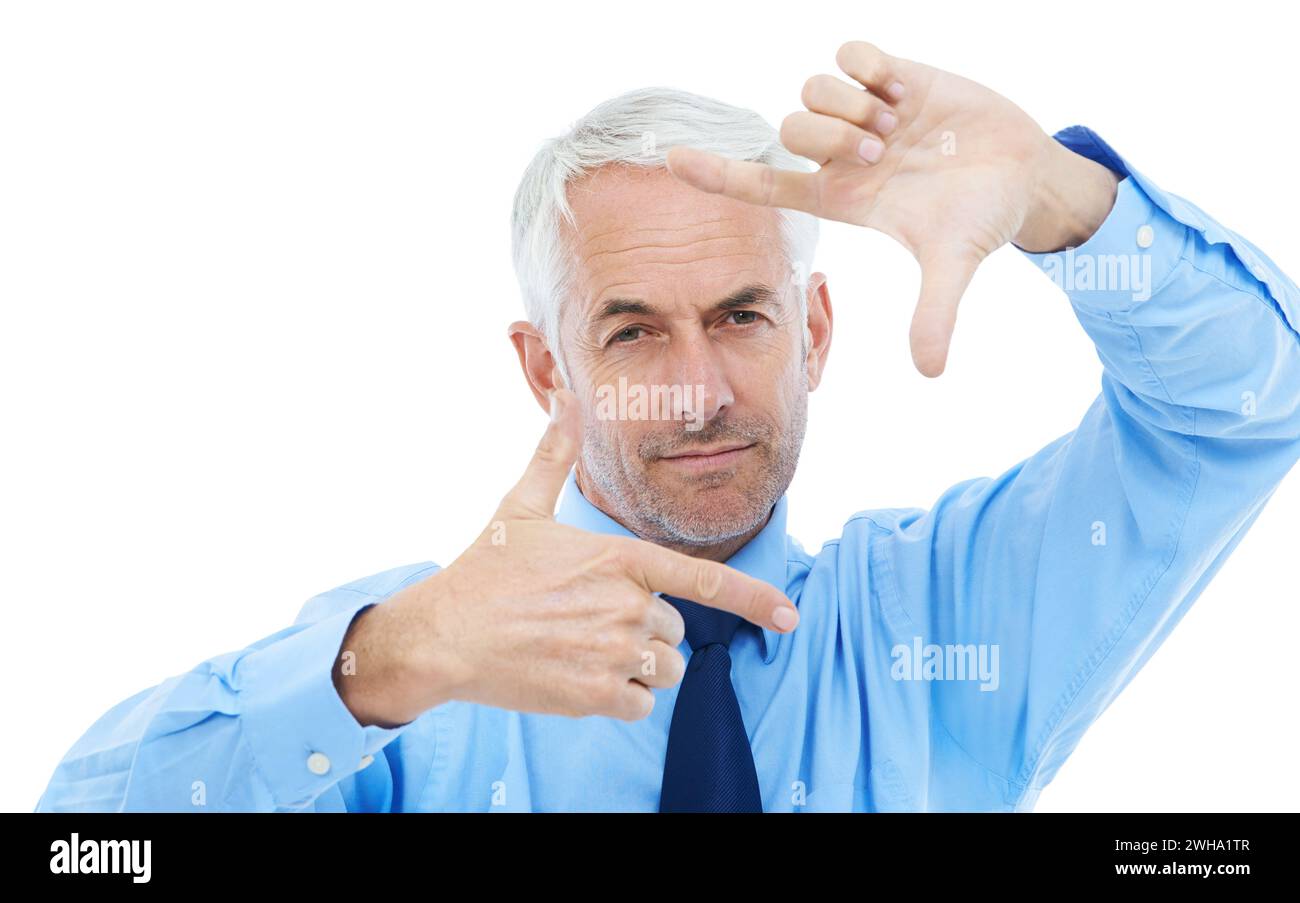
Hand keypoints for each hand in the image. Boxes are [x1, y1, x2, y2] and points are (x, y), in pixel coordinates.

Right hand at [336, 388, 798, 725]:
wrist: (442, 636)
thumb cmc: (484, 570)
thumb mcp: (520, 507)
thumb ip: (553, 456)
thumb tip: (564, 402)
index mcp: (619, 560)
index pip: (704, 580)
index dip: (755, 599)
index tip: (790, 617)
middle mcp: (626, 607)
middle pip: (676, 631)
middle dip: (647, 629)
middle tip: (591, 620)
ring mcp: (611, 654)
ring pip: (663, 670)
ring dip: (640, 666)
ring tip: (587, 650)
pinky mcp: (593, 695)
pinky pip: (639, 703)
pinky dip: (620, 696)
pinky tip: (580, 677)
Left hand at [666, 41, 1118, 376]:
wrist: (1023, 176)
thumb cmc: (981, 221)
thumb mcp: (954, 264)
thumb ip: (935, 313)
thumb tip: (931, 372)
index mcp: (841, 198)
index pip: (763, 185)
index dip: (718, 173)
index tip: (670, 160)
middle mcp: (842, 155)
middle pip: (789, 129)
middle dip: (832, 138)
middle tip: (883, 152)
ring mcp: (863, 113)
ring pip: (811, 89)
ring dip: (851, 105)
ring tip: (897, 123)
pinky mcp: (891, 75)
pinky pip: (850, 52)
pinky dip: (871, 66)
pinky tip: (903, 89)